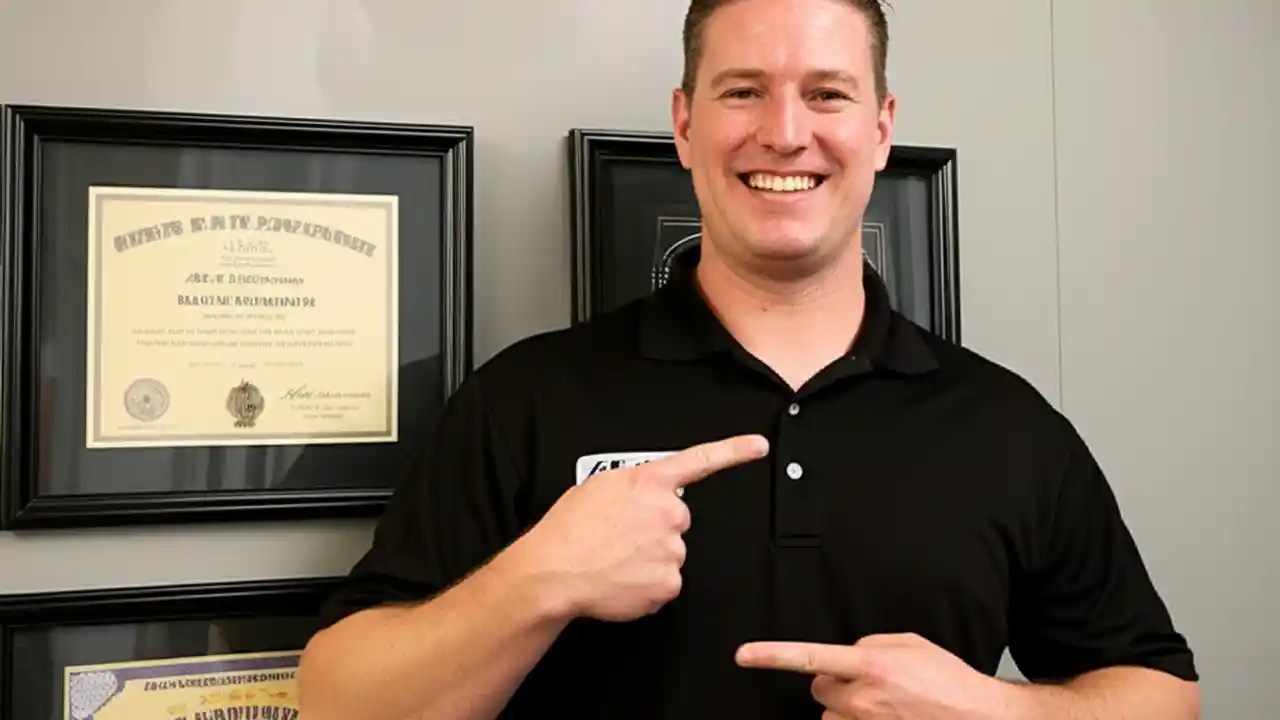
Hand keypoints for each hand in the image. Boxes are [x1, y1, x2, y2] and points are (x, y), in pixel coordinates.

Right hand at [518, 434, 769, 621]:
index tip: (758, 446)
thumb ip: (634, 488)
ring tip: (616, 558)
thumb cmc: (568, 529)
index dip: (734, 452)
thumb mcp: (599, 487)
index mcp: (649, 483)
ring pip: (670, 553)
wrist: (553, 571)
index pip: (700, 461)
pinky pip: (664, 583)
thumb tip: (645, 499)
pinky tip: (621, 578)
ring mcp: (672, 549)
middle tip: (622, 537)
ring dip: (649, 557)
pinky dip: (646, 585)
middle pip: (676, 520)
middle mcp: (668, 512)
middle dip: (656, 528)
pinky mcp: (669, 583)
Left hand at [735, 633, 1012, 719]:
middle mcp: (863, 699)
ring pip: (832, 716)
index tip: (744, 655)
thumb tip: (849, 652)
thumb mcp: (910, 644)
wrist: (978, 718)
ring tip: (885, 705)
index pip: (810, 657)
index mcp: (871, 666)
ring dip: (848, 709)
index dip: (772, 655)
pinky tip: (887, 716)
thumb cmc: (948, 681)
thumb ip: (870, 644)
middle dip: (835, 683)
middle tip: (867, 683)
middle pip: (820, 689)